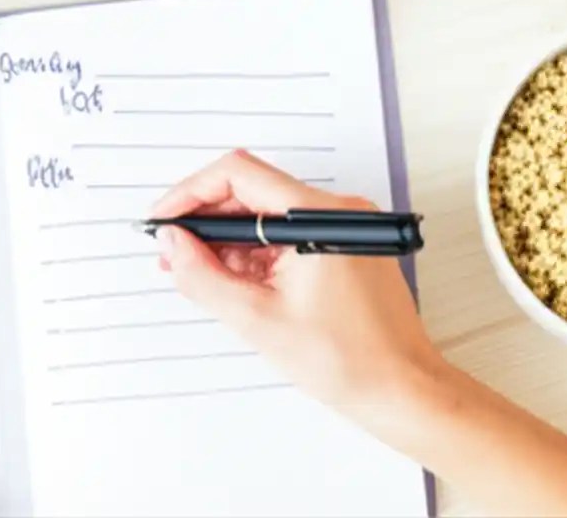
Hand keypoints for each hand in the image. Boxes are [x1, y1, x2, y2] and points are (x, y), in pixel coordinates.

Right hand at [151, 149, 448, 430]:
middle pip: (251, 192)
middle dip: (205, 219)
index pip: (239, 175)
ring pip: (265, 217)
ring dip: (226, 241)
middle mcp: (335, 212)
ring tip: (192, 272)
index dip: (191, 193)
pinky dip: (253, 255)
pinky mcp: (341, 249)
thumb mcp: (257, 320)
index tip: (165, 220)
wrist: (401, 390)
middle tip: (171, 249)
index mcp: (319, 216)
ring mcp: (341, 230)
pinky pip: (285, 237)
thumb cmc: (350, 361)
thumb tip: (173, 244)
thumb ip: (203, 276)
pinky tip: (228, 281)